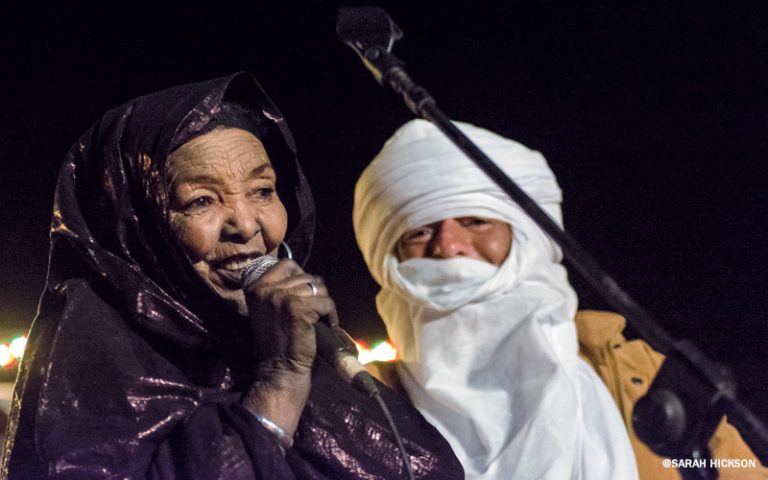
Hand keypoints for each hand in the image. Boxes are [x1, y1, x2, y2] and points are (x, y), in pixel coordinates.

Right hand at [241, 259, 337, 436]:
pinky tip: (327, 326)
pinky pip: (326, 302)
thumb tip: (304, 275)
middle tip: (314, 313)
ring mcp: (281, 297)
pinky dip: (331, 315)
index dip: (301, 276)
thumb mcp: (270, 310)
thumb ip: (280, 291)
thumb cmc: (278, 344)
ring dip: (323, 304)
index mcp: (255, 287)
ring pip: (317, 287)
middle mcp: (266, 289)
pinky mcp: (299, 308)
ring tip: (319, 321)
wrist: (280, 372)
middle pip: (305, 276)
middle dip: (315, 293)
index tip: (305, 296)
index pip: (286, 264)